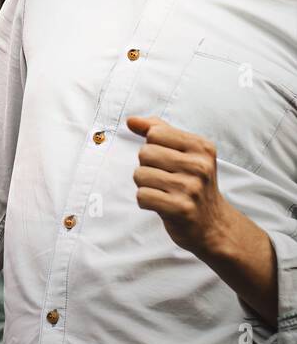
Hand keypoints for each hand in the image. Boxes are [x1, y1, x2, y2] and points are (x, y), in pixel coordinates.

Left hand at [128, 116, 231, 257]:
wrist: (213, 224)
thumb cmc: (193, 183)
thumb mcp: (185, 153)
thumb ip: (159, 131)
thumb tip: (131, 120)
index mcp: (202, 147)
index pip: (154, 133)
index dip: (152, 147)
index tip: (168, 161)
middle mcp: (200, 165)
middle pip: (144, 153)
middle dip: (147, 167)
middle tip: (166, 179)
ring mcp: (191, 188)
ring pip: (140, 175)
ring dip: (145, 185)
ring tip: (165, 192)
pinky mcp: (180, 209)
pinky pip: (142, 196)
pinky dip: (146, 201)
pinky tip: (162, 204)